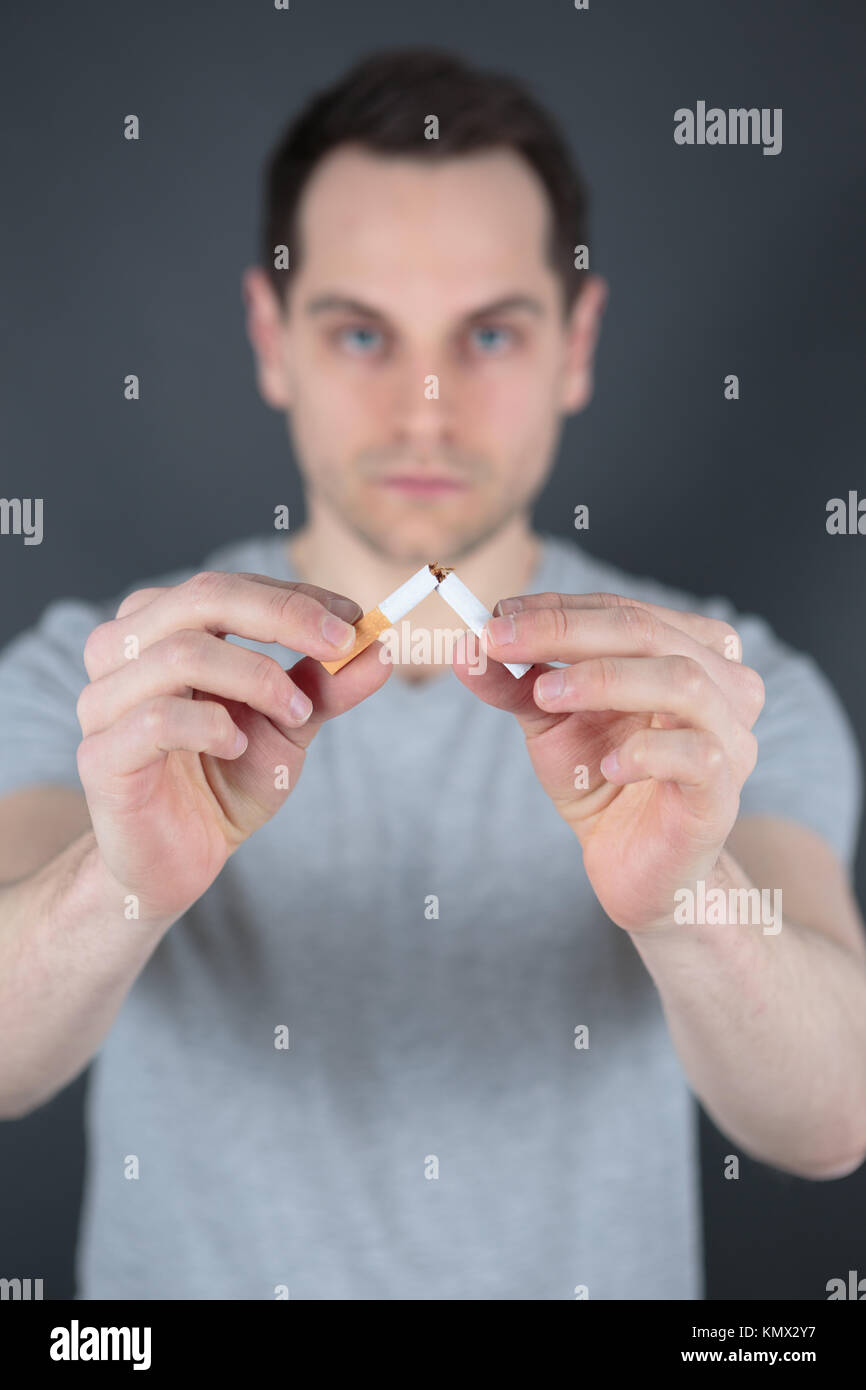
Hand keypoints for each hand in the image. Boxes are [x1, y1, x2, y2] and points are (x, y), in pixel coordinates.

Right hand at [76, 571, 389, 917]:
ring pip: (181, 653)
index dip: (294, 596)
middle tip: (341, 642)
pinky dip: (213, 726)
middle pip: (200, 598)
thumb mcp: (288, 725)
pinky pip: (158, 719)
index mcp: (160, 628)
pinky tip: (237, 746)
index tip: (355, 617)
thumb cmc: (224, 780)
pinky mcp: (100, 756)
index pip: (228, 586)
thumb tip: (380, 647)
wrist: (180, 861)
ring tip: (297, 712)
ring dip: (257, 677)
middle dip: (282, 615)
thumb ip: (326, 685)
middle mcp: (122, 652)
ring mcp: (103, 702)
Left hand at [451, 591, 764, 932]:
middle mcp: (719, 685)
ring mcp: (729, 738)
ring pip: (683, 681)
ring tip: (546, 696)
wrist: (633, 865)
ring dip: (605, 679)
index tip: (496, 617)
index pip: (622, 611)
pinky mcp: (722, 795)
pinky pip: (696, 755)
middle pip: (649, 633)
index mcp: (685, 652)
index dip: (557, 609)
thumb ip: (514, 683)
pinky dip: (646, 752)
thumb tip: (464, 648)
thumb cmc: (602, 781)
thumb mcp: (549, 723)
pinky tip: (609, 766)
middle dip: (567, 632)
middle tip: (501, 642)